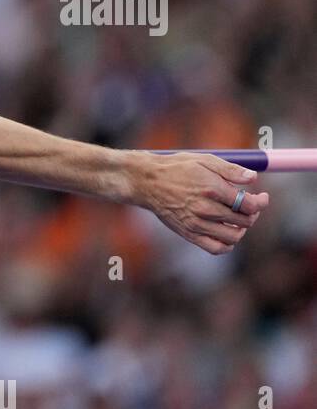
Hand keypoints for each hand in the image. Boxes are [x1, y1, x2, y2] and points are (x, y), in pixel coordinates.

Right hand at [133, 152, 268, 253]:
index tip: (261, 197)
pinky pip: (216, 248)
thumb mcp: (204, 160)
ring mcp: (196, 224)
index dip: (261, 202)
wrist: (146, 182)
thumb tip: (253, 178)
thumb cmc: (176, 168)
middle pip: (244, 220)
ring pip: (233, 236)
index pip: (249, 204)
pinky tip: (227, 232)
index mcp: (212, 189)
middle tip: (249, 206)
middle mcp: (205, 208)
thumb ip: (231, 169)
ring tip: (238, 219)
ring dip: (242, 229)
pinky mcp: (188, 233)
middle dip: (253, 213)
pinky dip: (227, 244)